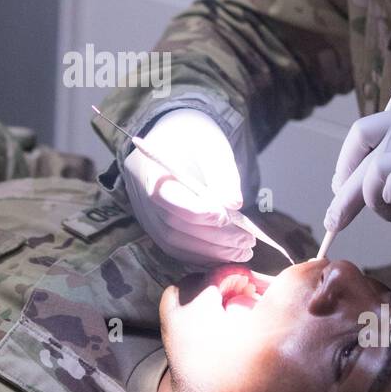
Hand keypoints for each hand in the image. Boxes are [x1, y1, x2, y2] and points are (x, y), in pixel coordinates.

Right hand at [123, 110, 254, 264]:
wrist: (173, 135)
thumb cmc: (193, 137)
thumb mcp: (211, 144)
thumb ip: (222, 173)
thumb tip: (234, 205)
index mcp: (150, 171)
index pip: (170, 199)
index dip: (198, 212)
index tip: (226, 216)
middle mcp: (143, 198)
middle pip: (175, 226)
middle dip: (214, 237)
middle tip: (247, 240)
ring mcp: (148, 216)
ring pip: (176, 243)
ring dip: (211, 251)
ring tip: (243, 250)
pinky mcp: (157, 228)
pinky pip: (177, 248)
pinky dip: (201, 255)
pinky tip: (226, 255)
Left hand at [323, 104, 390, 236]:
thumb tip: (348, 191)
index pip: (361, 132)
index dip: (345, 161)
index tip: (341, 185)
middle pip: (364, 160)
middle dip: (344, 195)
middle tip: (334, 222)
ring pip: (374, 171)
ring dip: (366, 201)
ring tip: (385, 215)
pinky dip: (387, 194)